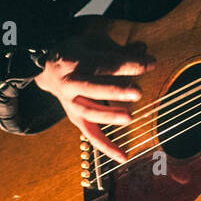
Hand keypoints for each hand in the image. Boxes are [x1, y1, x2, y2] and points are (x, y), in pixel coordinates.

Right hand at [34, 32, 155, 164]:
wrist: (48, 71)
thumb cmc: (78, 54)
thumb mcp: (94, 43)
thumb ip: (120, 49)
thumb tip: (144, 49)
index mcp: (76, 60)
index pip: (105, 63)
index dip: (129, 63)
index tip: (151, 64)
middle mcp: (70, 83)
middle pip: (92, 88)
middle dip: (115, 90)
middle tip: (137, 93)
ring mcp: (70, 103)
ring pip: (89, 111)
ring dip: (109, 116)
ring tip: (129, 117)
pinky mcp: (75, 119)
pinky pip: (90, 135)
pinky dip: (106, 147)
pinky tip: (123, 156)